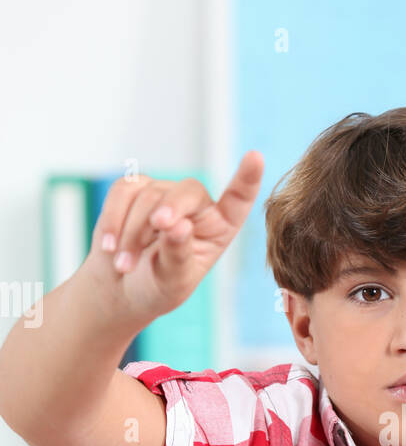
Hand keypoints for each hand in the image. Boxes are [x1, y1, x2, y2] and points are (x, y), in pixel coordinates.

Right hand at [84, 150, 264, 324]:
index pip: (238, 200)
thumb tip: (178, 226)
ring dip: (131, 233)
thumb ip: (178, 254)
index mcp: (220, 228)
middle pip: (186, 191)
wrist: (119, 288)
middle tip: (158, 227)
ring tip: (124, 265)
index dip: (246, 178)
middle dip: (168, 209)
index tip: (256, 157)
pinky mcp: (135, 189)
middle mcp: (197, 205)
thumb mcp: (172, 281)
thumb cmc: (156, 288)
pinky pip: (122, 192)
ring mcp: (165, 193)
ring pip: (147, 196)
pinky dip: (112, 219)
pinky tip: (109, 246)